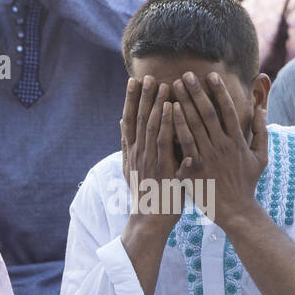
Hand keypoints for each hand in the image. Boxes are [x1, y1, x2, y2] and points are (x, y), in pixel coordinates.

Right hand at [120, 75, 185, 223]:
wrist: (150, 220)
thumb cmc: (148, 195)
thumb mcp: (133, 170)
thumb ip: (130, 148)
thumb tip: (123, 125)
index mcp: (132, 152)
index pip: (129, 119)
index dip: (131, 100)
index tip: (133, 81)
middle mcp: (138, 152)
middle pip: (139, 118)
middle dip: (143, 96)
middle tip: (147, 75)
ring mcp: (149, 159)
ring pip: (150, 125)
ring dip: (156, 103)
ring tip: (161, 84)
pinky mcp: (162, 167)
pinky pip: (164, 140)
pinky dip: (167, 122)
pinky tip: (172, 107)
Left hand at [169, 71, 267, 225]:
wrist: (236, 210)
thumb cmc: (247, 183)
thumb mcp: (261, 157)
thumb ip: (261, 132)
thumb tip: (261, 109)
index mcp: (238, 142)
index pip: (228, 110)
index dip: (219, 91)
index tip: (211, 75)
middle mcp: (222, 146)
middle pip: (207, 112)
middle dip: (196, 92)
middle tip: (186, 74)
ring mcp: (208, 156)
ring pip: (193, 124)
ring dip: (183, 102)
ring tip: (174, 85)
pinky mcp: (194, 167)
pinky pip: (183, 142)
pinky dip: (176, 124)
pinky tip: (168, 111)